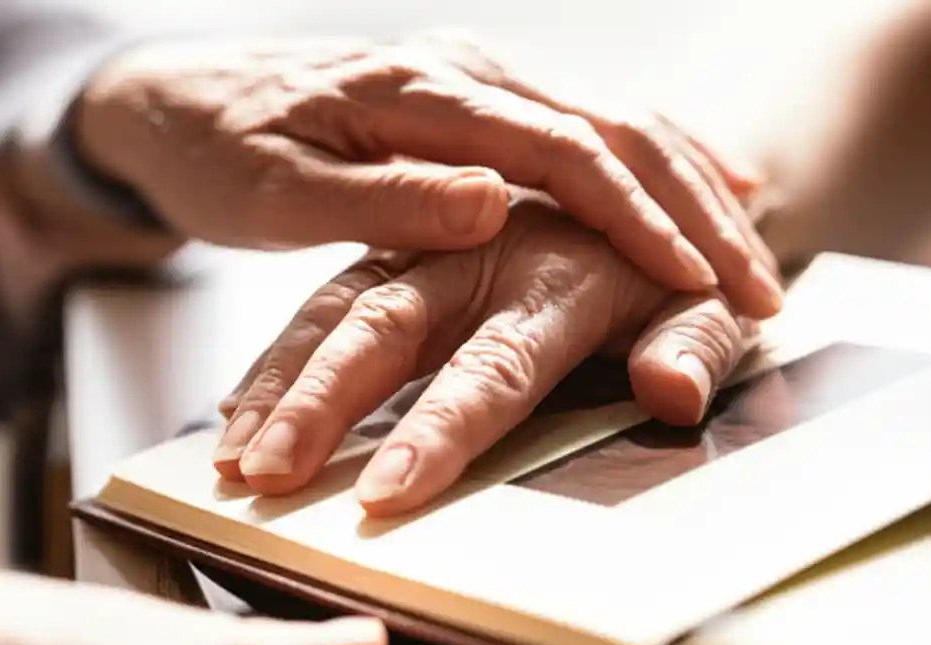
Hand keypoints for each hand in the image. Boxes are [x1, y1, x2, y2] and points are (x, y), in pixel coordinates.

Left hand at [71, 33, 781, 316]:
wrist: (174, 102)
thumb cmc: (215, 156)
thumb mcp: (277, 193)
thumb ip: (386, 199)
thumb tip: (496, 204)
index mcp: (416, 93)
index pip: (554, 147)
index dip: (631, 211)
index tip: (691, 275)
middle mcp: (460, 73)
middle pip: (607, 127)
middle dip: (691, 206)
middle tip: (756, 285)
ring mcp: (471, 78)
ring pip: (610, 120)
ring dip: (688, 184)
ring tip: (752, 248)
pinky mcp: (472, 98)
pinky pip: (584, 119)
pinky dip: (651, 155)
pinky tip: (705, 181)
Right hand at [213, 199, 757, 516]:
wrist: (635, 182)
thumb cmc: (670, 264)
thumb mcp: (706, 304)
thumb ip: (695, 346)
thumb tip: (671, 395)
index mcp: (559, 275)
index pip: (495, 368)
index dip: (441, 430)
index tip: (388, 492)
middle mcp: (479, 259)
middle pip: (387, 327)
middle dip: (322, 402)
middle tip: (267, 473)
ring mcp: (428, 254)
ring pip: (338, 308)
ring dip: (281, 381)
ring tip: (234, 454)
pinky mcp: (394, 255)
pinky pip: (325, 301)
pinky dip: (278, 359)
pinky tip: (239, 411)